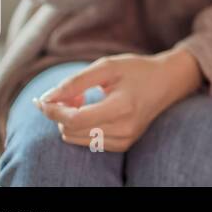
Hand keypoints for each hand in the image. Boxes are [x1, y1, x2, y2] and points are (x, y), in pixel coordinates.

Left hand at [34, 50, 202, 152]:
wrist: (169, 82)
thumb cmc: (137, 70)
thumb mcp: (107, 66)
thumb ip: (75, 82)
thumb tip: (47, 99)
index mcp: (122, 107)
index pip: (75, 119)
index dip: (53, 111)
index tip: (42, 99)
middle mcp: (124, 129)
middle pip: (71, 131)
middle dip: (61, 113)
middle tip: (70, 93)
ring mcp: (125, 139)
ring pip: (75, 138)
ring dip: (70, 120)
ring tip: (83, 100)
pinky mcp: (123, 145)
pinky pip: (87, 141)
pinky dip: (81, 127)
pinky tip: (93, 110)